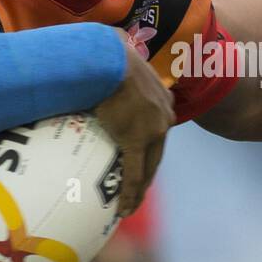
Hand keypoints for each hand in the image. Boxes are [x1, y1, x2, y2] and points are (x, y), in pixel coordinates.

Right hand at [95, 44, 175, 215]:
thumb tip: (98, 61)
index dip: (151, 148)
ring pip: (149, 168)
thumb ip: (119, 72)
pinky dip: (130, 193)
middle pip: (157, 154)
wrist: (107, 58)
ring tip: (129, 207)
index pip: (158, 130)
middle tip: (137, 192)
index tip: (141, 160)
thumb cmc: (106, 53)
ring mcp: (152, 130)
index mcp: (162, 100)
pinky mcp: (136, 140)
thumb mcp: (122, 62)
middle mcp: (163, 117)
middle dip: (148, 175)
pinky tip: (123, 208)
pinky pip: (133, 173)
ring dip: (139, 190)